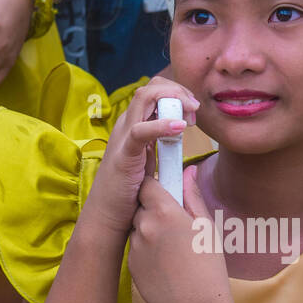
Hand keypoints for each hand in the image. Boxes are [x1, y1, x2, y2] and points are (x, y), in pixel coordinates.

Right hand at [86, 77, 199, 238]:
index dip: (178, 93)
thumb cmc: (128, 190)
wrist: (107, 215)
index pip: (155, 90)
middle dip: (178, 91)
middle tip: (195, 112)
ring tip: (190, 118)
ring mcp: (123, 136)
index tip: (194, 113)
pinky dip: (162, 125)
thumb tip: (181, 133)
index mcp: (133, 123)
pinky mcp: (124, 154)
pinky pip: (140, 130)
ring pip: (145, 97)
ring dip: (173, 100)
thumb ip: (161, 143)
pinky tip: (180, 128)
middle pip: (151, 87)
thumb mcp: (148, 159)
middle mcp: (126, 124)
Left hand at [129, 164, 233, 302]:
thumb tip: (188, 171)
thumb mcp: (207, 226)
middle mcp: (144, 225)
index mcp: (164, 211)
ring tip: (173, 249)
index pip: (148, 184)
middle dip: (153, 210)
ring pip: (137, 228)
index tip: (166, 192)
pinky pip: (136, 249)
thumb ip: (192, 196)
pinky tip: (166, 264)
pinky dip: (147, 251)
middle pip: (140, 206)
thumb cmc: (209, 267)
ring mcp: (134, 247)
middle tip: (175, 224)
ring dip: (149, 230)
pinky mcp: (131, 265)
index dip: (156, 186)